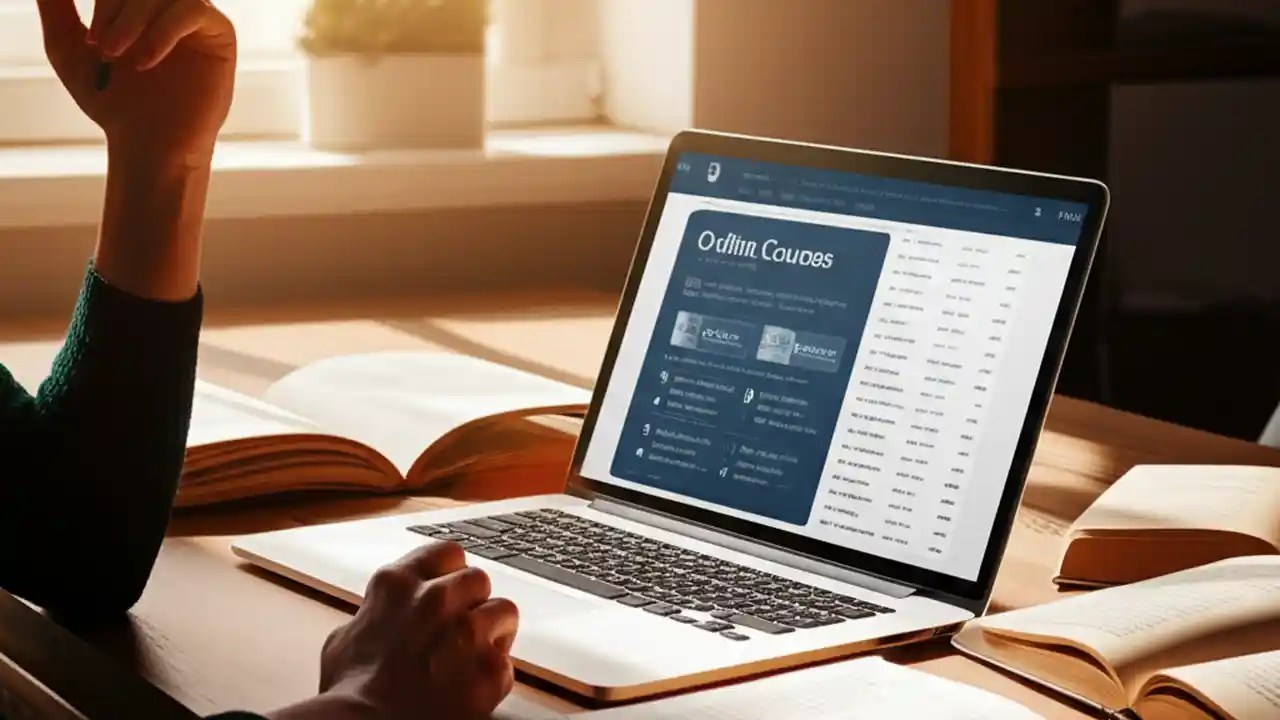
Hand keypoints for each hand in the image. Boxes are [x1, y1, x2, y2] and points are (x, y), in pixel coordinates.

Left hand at [37, 0, 235, 165]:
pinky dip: (163, 32)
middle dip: (112, 7)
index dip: (104, 3)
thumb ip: (56, 7)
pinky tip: (144, 62)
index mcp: (135, 3)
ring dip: (132, 17)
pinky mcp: (220, 33)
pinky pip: (193, 10)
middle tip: (99, 45)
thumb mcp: (68, 48)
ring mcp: (194, 17)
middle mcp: (166, 5)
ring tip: (114, 53)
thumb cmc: (112, 101)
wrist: (148, 144)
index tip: (89, 36)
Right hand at [295, 542, 519, 719]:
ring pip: (503, 610)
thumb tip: (378, 617)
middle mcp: (436, 599)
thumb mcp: (345, 640)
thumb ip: (373, 615)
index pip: (447, 553)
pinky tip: (472, 686)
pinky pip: (507, 661)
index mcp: (397, 585)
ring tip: (474, 654)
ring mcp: (467, 631)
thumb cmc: (351, 694)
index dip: (452, 572)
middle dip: (473, 602)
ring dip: (493, 631)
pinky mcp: (490, 667)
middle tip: (461, 628)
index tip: (452, 587)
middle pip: (478, 579)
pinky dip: (493, 675)